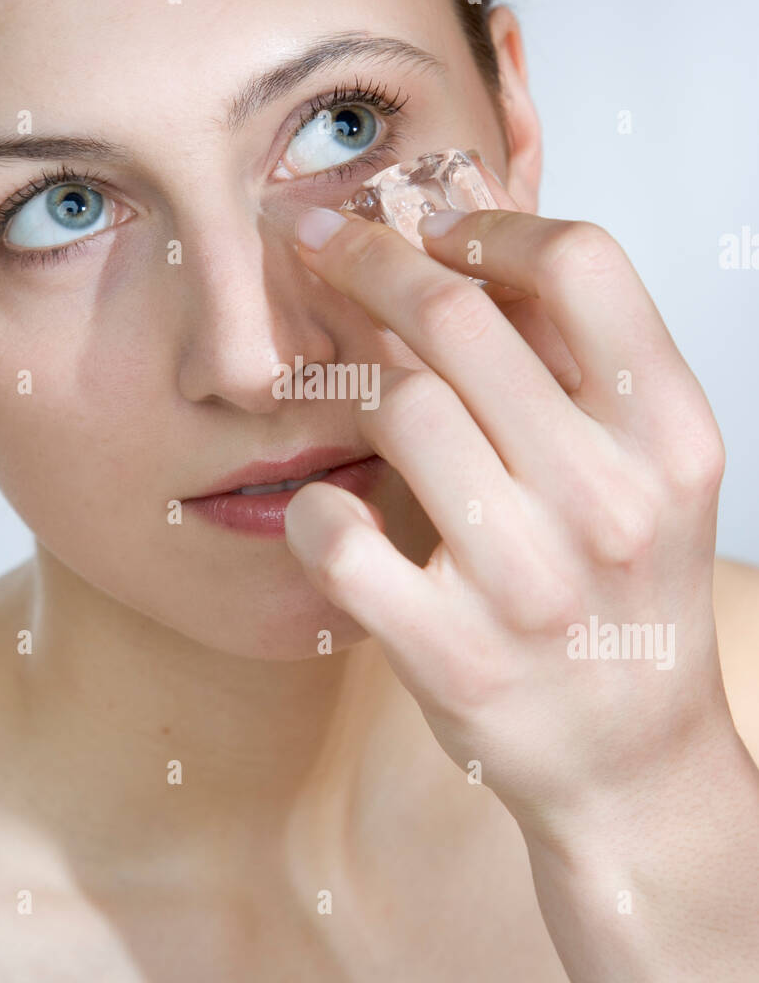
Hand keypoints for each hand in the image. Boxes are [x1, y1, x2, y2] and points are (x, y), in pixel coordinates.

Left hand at [284, 159, 736, 848]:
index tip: (434, 226)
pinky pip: (338, 534)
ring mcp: (527, 579)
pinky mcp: (450, 651)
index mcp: (667, 436)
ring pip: (396, 408)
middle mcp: (607, 498)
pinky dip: (315, 506)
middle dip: (370, 257)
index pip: (582, 265)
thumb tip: (465, 240)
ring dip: (341, 376)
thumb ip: (575, 363)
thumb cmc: (626, 593)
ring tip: (325, 378)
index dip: (490, 223)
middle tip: (319, 239)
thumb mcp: (647, 470)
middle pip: (460, 319)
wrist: (632, 758)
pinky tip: (327, 504)